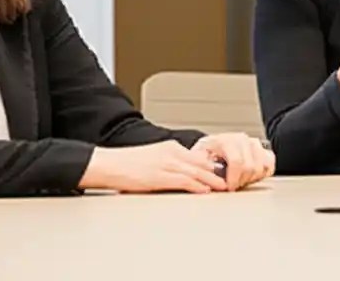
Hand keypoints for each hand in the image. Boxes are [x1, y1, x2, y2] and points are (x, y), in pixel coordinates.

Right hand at [79, 140, 227, 193]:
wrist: (108, 164)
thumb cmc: (126, 164)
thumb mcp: (153, 158)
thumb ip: (170, 163)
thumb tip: (185, 175)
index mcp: (171, 147)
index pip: (199, 156)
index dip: (213, 165)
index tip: (224, 172)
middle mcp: (171, 153)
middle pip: (202, 162)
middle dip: (218, 172)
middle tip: (231, 180)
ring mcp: (166, 164)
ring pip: (197, 172)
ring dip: (212, 180)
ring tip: (224, 187)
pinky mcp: (159, 176)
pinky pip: (184, 180)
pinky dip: (198, 186)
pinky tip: (205, 191)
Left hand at [193, 133, 274, 189]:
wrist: (213, 147)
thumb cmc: (205, 154)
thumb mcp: (197, 159)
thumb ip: (203, 167)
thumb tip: (209, 179)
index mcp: (226, 140)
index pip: (237, 161)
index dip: (233, 179)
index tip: (228, 188)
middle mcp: (243, 139)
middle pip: (250, 167)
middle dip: (240, 181)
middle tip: (232, 186)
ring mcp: (255, 144)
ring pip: (261, 168)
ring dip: (250, 179)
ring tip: (239, 180)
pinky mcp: (264, 150)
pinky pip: (269, 166)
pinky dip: (261, 174)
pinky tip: (249, 176)